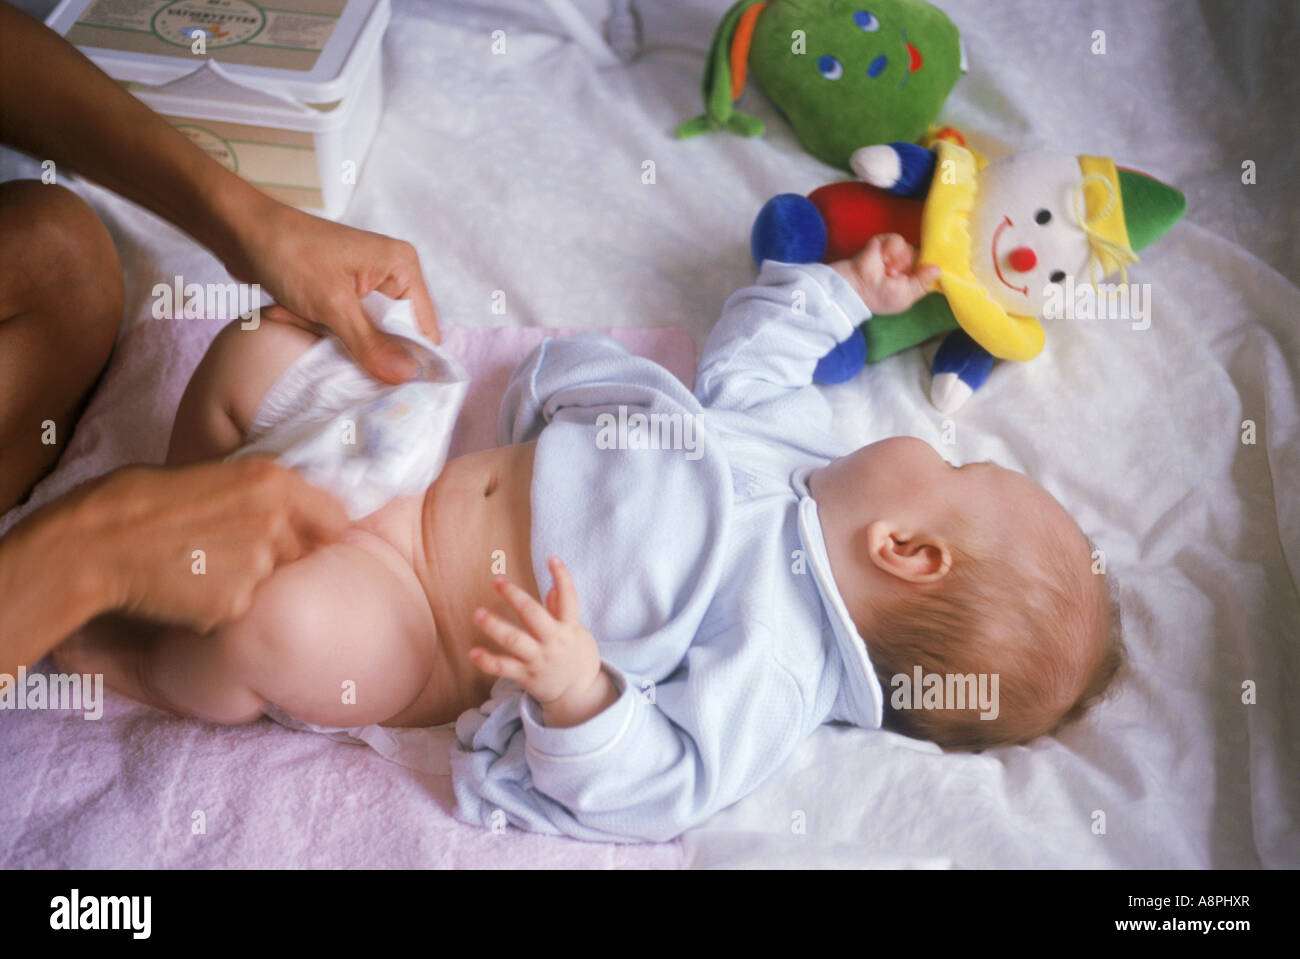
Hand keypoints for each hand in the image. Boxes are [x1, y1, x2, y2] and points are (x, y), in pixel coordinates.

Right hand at [68, 458, 346, 631]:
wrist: (92, 545)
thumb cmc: (136, 500)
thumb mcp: (209, 472)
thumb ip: (255, 491)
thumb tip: (284, 503)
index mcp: (271, 481)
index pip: (336, 517)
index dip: (321, 530)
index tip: (307, 536)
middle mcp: (275, 521)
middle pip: (306, 552)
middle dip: (281, 555)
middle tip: (232, 552)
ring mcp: (258, 565)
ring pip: (273, 580)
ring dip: (250, 579)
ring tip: (201, 566)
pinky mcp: (235, 603)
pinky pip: (242, 606)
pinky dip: (222, 603)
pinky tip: (188, 588)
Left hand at [216, 195, 439, 383]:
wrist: (240, 229)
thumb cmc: (290, 254)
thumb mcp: (333, 305)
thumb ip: (371, 344)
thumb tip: (406, 377)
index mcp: (402, 267)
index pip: (424, 327)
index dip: (409, 358)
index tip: (383, 382)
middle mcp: (391, 275)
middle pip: (397, 334)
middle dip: (365, 347)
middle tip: (333, 343)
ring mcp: (367, 284)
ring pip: (368, 335)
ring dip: (337, 338)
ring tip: (306, 319)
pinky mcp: (344, 293)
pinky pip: (346, 327)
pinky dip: (322, 329)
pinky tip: (294, 314)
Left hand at [469, 557, 616, 727]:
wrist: (579, 694)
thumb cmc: (577, 658)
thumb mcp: (577, 633)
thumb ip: (563, 612)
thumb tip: (552, 589)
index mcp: (568, 628)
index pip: (569, 599)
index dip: (562, 577)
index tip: (552, 559)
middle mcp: (554, 642)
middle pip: (533, 615)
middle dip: (515, 597)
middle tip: (497, 582)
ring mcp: (539, 659)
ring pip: (514, 641)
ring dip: (495, 626)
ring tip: (477, 614)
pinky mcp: (527, 676)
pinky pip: (504, 668)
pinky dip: (488, 661)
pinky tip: (473, 652)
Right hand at [832, 233, 940, 314]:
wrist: (856, 288)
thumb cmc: (880, 297)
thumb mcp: (906, 295)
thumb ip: (923, 283)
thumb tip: (938, 268)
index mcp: (910, 278)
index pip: (928, 267)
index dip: (931, 266)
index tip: (932, 269)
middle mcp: (903, 264)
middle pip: (920, 255)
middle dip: (912, 266)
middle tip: (897, 276)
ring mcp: (893, 253)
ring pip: (910, 247)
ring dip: (901, 260)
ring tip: (889, 271)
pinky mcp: (882, 243)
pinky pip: (896, 240)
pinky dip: (892, 251)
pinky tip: (884, 260)